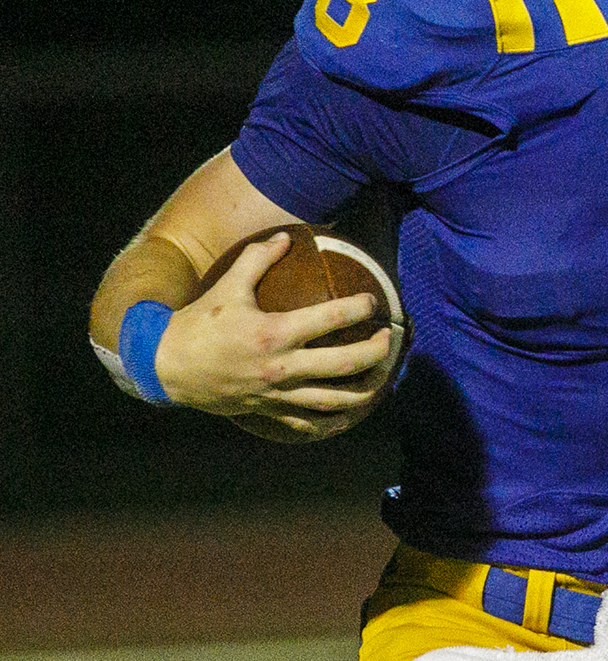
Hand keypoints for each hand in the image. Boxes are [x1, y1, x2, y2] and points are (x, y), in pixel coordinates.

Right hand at [153, 230, 399, 432]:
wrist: (165, 367)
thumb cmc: (198, 324)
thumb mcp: (227, 286)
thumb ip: (256, 258)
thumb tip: (285, 237)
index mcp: (274, 333)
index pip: (331, 319)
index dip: (359, 308)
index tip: (374, 301)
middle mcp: (281, 367)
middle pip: (345, 363)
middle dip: (376, 351)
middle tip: (388, 338)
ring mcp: (277, 394)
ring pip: (335, 400)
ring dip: (365, 389)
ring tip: (381, 377)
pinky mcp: (269, 411)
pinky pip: (309, 424)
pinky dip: (334, 421)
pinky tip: (350, 414)